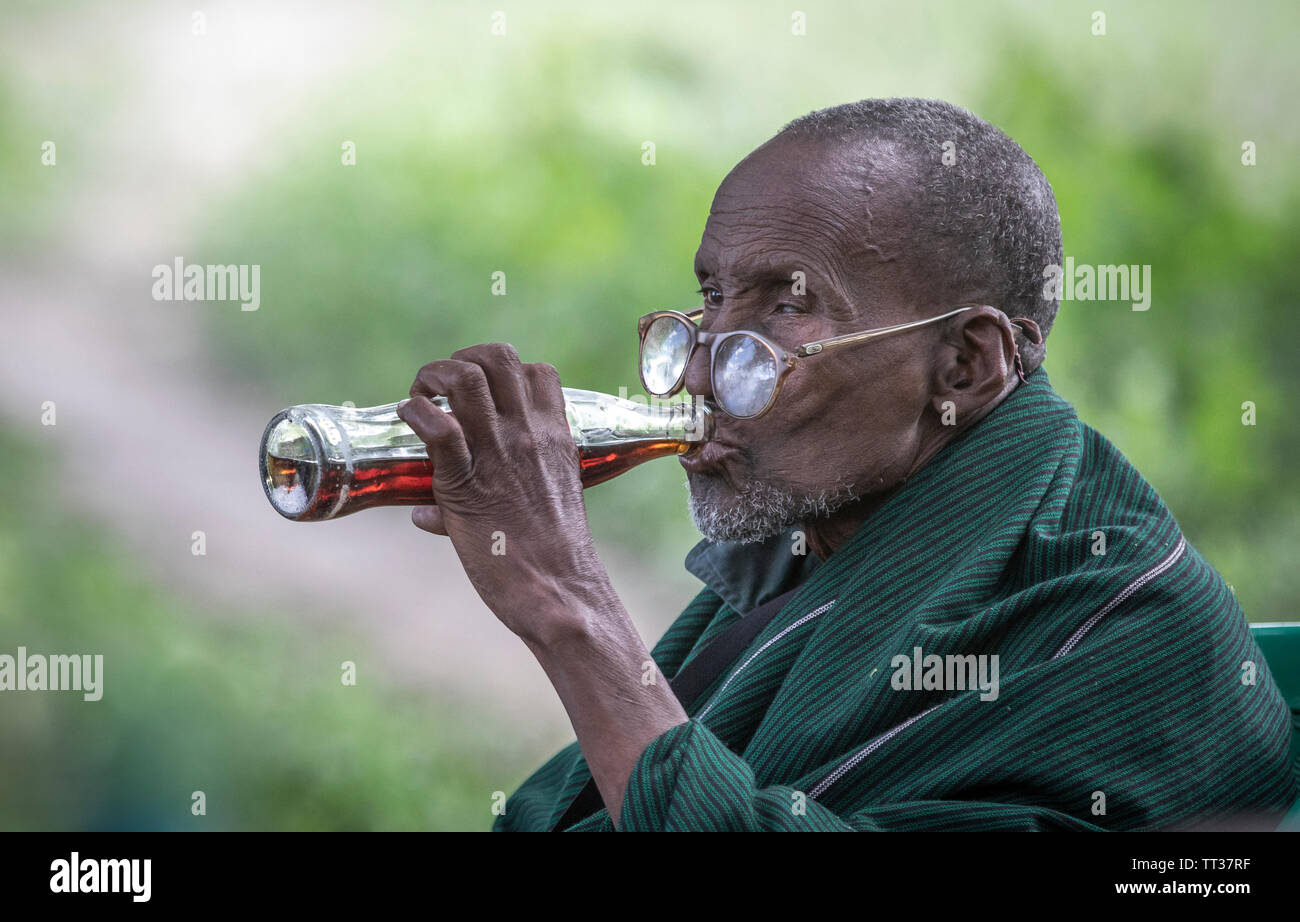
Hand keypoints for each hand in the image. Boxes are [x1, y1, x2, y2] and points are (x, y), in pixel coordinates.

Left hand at [395, 343, 614, 645]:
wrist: (557, 590)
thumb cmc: (552, 558)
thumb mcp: (547, 507)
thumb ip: (498, 494)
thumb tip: (424, 514)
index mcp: (554, 437)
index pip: (538, 371)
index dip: (504, 372)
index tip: (482, 394)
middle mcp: (528, 435)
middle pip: (498, 357)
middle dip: (461, 360)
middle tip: (441, 389)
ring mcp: (498, 454)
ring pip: (465, 377)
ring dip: (432, 376)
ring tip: (420, 397)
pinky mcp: (465, 482)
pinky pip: (437, 427)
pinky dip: (414, 412)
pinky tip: (407, 418)